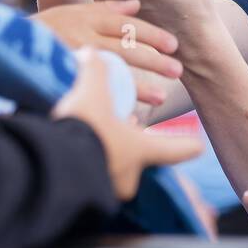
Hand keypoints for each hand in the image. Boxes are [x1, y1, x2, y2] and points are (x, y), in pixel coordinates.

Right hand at [34, 0, 181, 106]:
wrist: (2, 50)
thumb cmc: (42, 31)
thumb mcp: (70, 12)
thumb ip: (103, 9)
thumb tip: (135, 4)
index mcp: (81, 20)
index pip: (123, 25)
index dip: (150, 34)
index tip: (173, 45)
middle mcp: (77, 41)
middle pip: (122, 50)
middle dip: (152, 61)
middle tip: (177, 70)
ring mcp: (68, 64)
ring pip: (109, 76)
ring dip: (138, 88)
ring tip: (162, 97)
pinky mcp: (60, 85)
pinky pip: (91, 99)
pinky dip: (113, 108)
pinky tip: (132, 119)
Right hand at [52, 47, 200, 200]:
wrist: (49, 161)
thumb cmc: (82, 126)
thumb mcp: (91, 91)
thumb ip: (95, 71)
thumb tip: (90, 51)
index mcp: (140, 150)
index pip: (174, 149)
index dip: (187, 146)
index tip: (199, 146)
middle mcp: (128, 176)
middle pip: (138, 159)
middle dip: (130, 145)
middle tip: (121, 128)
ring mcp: (106, 190)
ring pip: (113, 169)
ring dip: (106, 154)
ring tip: (90, 138)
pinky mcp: (81, 196)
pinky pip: (89, 177)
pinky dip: (83, 164)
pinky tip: (68, 152)